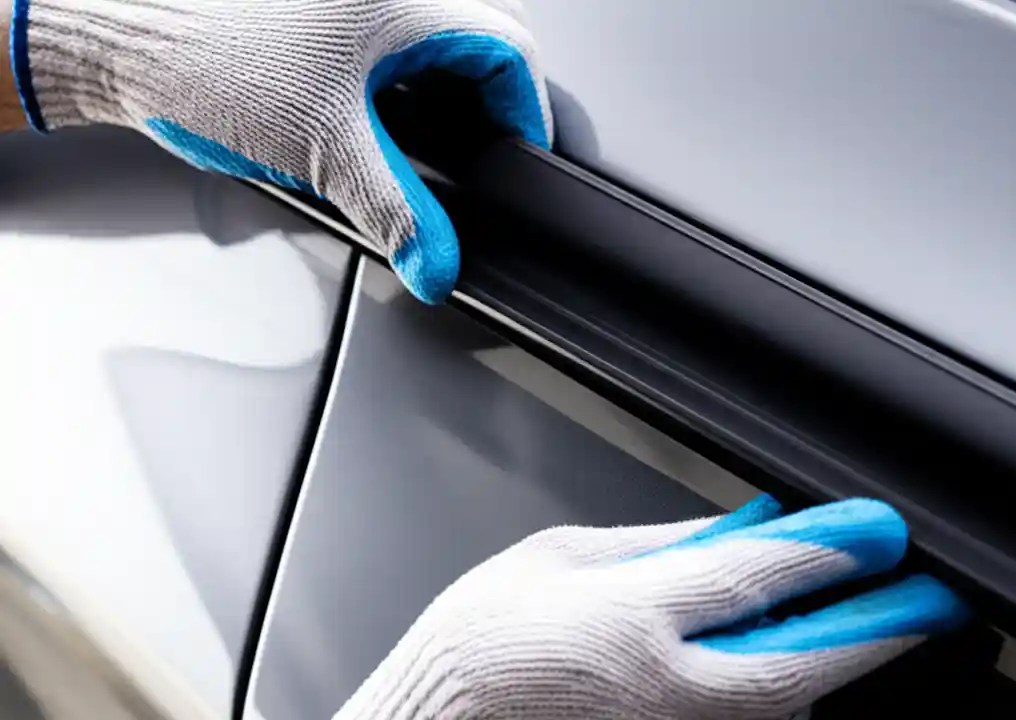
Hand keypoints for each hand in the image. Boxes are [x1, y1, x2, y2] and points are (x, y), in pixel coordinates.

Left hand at [9, 0, 550, 302]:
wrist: (124, 42)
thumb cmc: (205, 65)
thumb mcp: (323, 153)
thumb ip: (397, 214)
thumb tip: (440, 264)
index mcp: (404, 3)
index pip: (509, 53)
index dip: (526, 115)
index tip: (518, 163)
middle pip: (481, 53)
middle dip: (488, 116)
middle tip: (480, 169)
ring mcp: (359, 9)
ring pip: (439, 56)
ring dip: (447, 108)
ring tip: (431, 158)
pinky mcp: (331, 24)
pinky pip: (397, 57)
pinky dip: (405, 100)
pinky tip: (380, 139)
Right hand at [336, 495, 968, 718]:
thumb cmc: (477, 655)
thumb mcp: (560, 559)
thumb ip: (663, 545)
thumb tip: (739, 525)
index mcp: (631, 623)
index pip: (762, 576)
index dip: (836, 548)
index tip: (883, 530)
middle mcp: (667, 693)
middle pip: (806, 658)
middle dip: (882, 624)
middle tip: (933, 595)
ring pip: (791, 705)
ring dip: (844, 662)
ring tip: (880, 622)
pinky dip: (788, 693)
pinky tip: (805, 665)